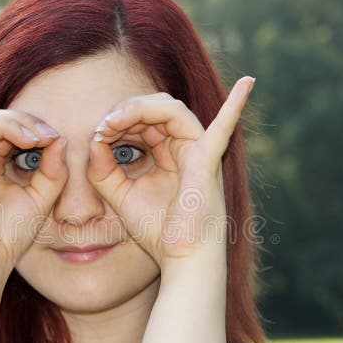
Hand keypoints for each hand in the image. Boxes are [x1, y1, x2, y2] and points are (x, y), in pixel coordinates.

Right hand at [0, 75, 67, 271]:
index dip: (34, 128)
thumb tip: (59, 138)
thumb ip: (53, 170)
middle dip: (24, 123)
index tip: (57, 139)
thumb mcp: (40, 199)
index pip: (12, 131)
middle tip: (45, 136)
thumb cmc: (7, 237)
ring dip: (6, 123)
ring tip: (29, 137)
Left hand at [86, 76, 254, 266]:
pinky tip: (248, 83)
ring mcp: (198, 150)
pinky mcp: (207, 159)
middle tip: (104, 126)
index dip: (117, 120)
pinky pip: (223, 128)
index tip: (96, 134)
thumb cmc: (157, 231)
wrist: (181, 259)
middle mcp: (184, 147)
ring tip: (116, 120)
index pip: (141, 121)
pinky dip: (235, 105)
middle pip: (154, 109)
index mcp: (166, 153)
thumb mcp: (118, 195)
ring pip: (171, 109)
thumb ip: (102, 168)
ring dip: (139, 108)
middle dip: (125, 112)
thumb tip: (94, 137)